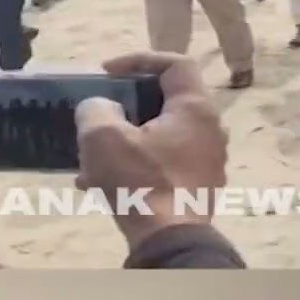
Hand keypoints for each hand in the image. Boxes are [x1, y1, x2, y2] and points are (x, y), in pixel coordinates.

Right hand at [76, 51, 228, 250]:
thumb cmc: (140, 182)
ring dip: (123, 141)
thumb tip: (101, 108)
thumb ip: (97, 109)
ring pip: (160, 135)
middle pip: (165, 101)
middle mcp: (210, 128)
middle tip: (98, 117)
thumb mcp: (103, 138)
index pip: (175, 63)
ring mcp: (208, 157)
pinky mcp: (199, 183)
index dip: (139, 59)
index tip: (107, 73)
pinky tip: (99, 184)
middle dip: (124, 107)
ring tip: (89, 160)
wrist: (169, 240)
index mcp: (196, 108)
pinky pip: (164, 161)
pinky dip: (135, 164)